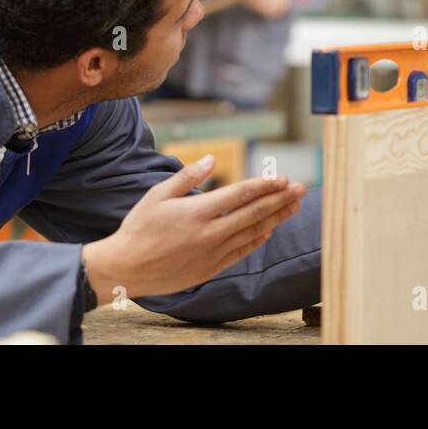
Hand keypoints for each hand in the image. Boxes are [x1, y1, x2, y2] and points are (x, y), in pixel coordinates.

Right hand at [81, 155, 306, 302]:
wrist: (126, 269)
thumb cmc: (139, 228)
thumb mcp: (157, 195)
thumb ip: (188, 176)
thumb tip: (211, 158)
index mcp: (197, 212)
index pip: (240, 195)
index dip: (264, 185)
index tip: (283, 178)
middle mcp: (209, 234)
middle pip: (253, 213)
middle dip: (280, 199)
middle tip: (301, 188)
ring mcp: (212, 254)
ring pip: (252, 233)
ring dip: (275, 218)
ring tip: (292, 207)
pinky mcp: (210, 269)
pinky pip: (240, 252)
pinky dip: (256, 240)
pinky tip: (268, 231)